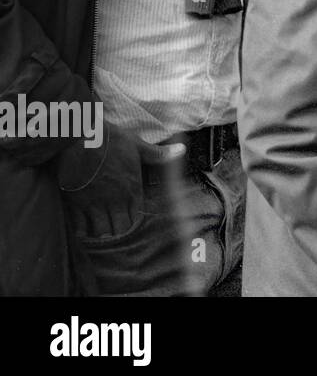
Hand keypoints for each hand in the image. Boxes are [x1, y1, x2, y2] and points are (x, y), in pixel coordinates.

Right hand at [57, 122, 184, 237]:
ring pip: (101, 233)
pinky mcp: (75, 204)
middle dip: (119, 234)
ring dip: (102, 236)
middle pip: (120, 231)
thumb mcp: (137, 145)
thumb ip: (158, 154)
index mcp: (132, 189)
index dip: (135, 225)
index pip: (137, 219)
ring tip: (101, 238)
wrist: (78, 137)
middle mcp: (115, 201)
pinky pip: (80, 228)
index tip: (132, 227)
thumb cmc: (109, 140)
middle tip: (116, 235)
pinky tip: (84, 234)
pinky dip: (82, 234)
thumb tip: (182, 150)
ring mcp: (94, 204)